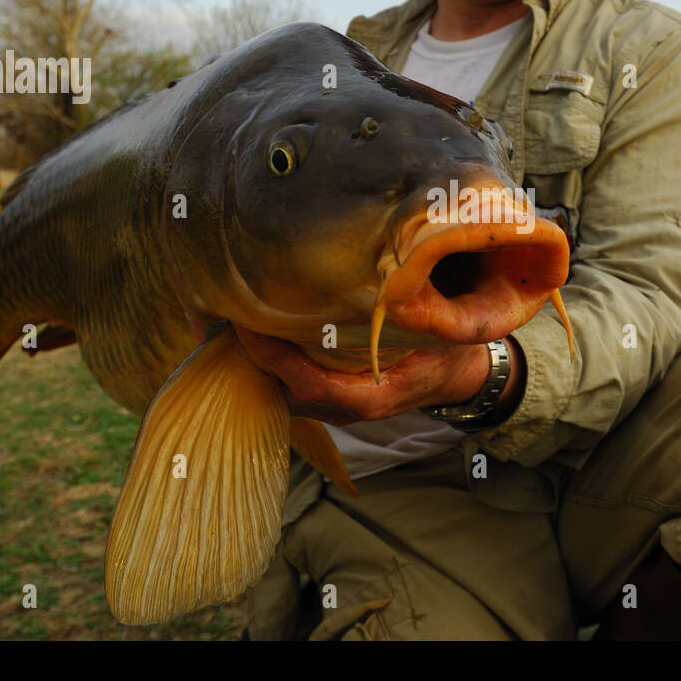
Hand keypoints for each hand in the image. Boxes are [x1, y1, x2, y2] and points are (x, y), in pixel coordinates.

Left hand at [233, 327, 491, 426]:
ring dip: (254, 359)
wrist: (458, 377)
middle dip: (248, 357)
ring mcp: (334, 407)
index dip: (273, 357)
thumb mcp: (438, 332)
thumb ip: (410, 312)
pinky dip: (268, 359)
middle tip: (222, 312)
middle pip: (281, 390)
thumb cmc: (448, 351)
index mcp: (369, 398)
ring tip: (230, 316)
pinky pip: (287, 383)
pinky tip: (253, 328)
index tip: (246, 323)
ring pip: (279, 389)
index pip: (307, 383)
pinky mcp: (327, 397)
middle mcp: (344, 409)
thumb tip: (385, 271)